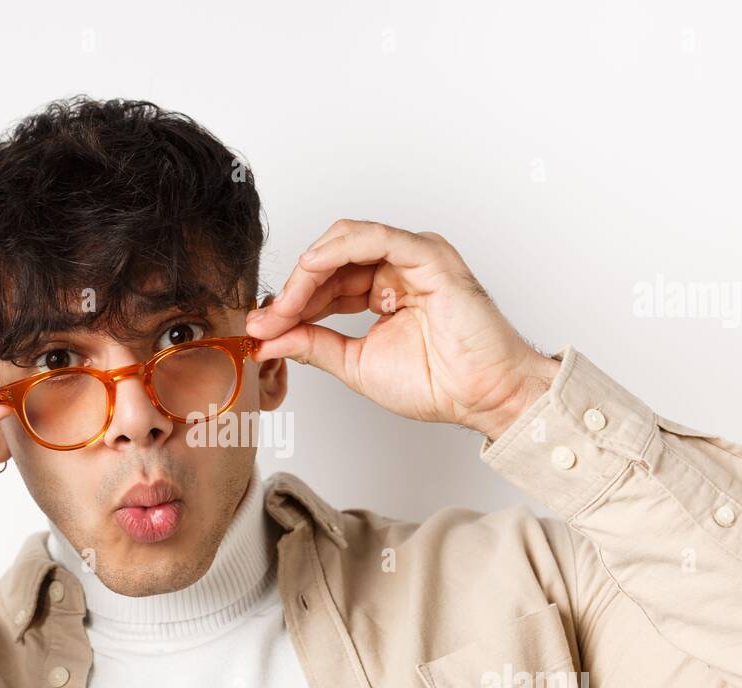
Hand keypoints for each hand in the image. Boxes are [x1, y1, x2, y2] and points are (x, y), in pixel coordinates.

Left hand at [245, 219, 559, 440]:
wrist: (481, 396)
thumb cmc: (438, 383)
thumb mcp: (355, 364)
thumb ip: (313, 345)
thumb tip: (267, 338)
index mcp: (385, 289)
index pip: (326, 283)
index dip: (290, 303)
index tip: (261, 327)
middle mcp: (399, 268)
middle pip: (330, 260)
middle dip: (292, 290)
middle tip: (265, 319)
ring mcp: (414, 257)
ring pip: (346, 242)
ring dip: (307, 272)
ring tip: (284, 304)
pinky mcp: (428, 255)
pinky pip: (375, 238)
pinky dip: (336, 250)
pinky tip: (311, 270)